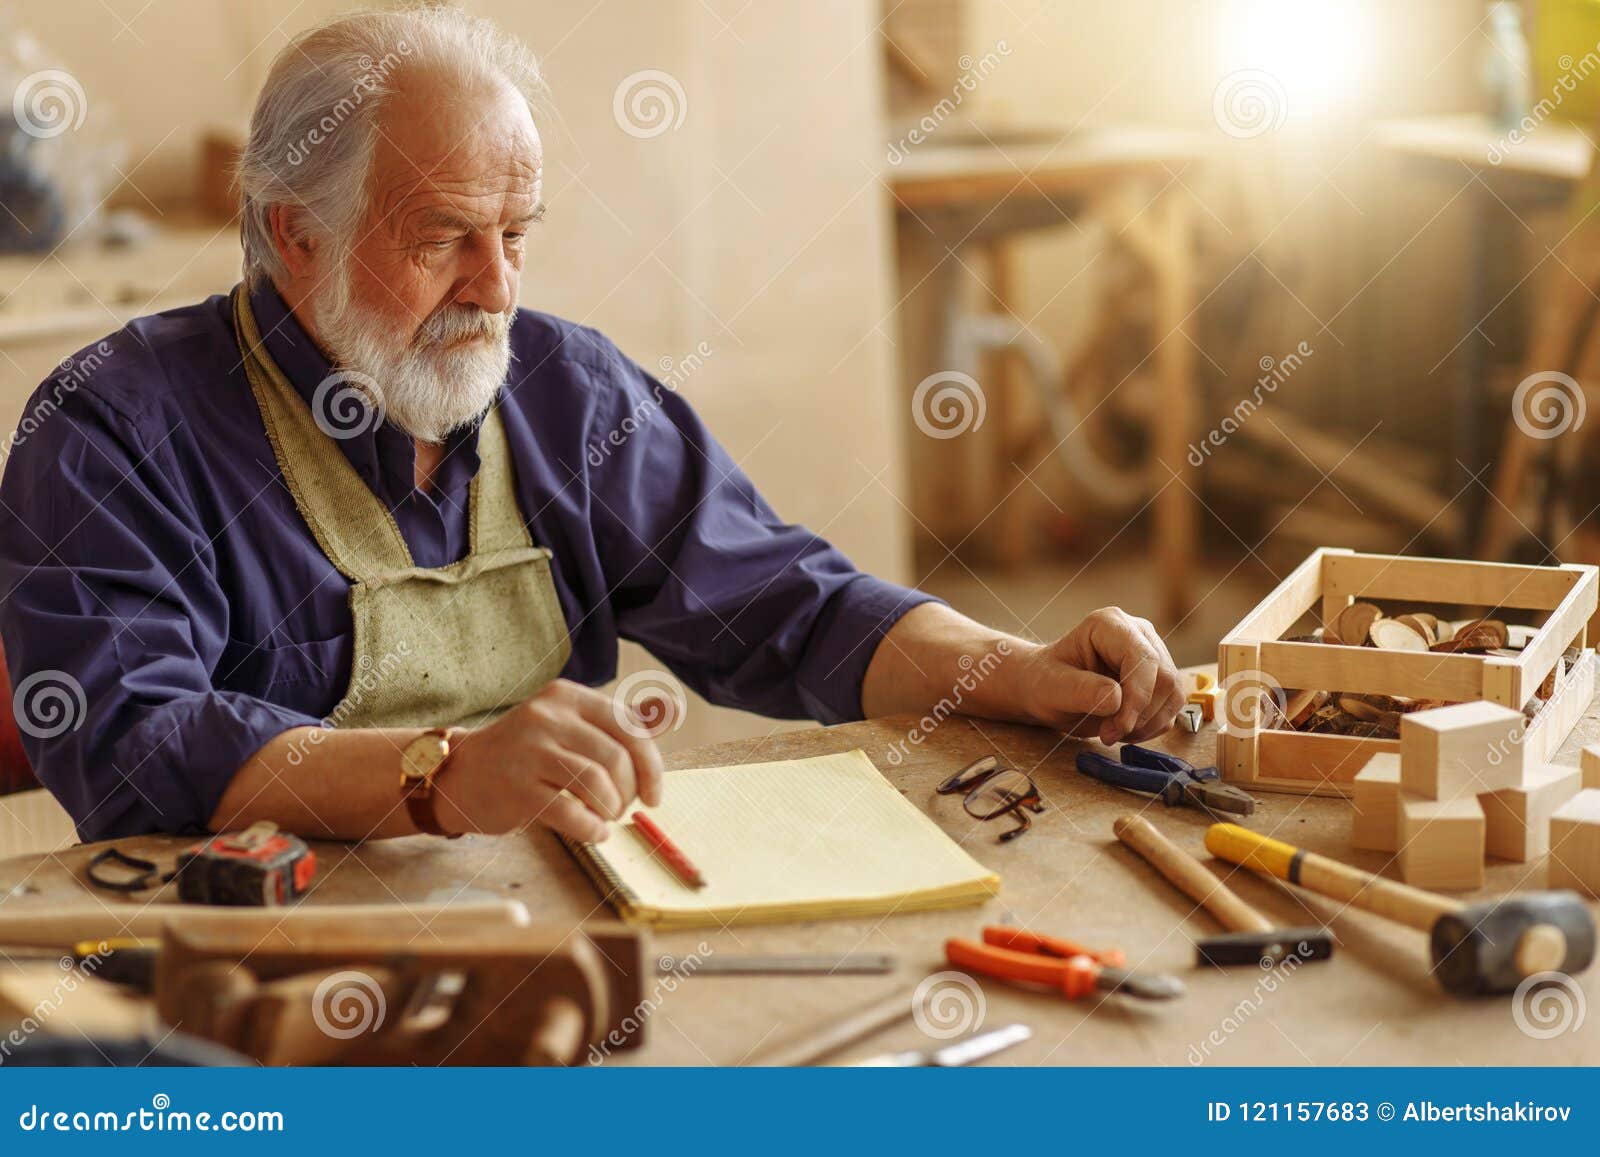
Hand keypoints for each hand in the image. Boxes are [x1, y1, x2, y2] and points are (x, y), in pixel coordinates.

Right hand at [433, 679, 665, 841]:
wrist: (461, 774)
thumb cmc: (529, 753)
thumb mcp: (575, 726)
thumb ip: (625, 722)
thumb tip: (675, 709)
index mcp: (568, 697)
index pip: (629, 727)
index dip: (652, 767)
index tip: (654, 795)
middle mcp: (548, 717)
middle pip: (616, 758)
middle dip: (629, 793)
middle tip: (621, 808)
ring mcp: (528, 751)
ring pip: (597, 784)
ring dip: (611, 811)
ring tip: (605, 818)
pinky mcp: (515, 788)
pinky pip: (570, 812)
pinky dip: (592, 829)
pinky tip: (593, 832)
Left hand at [1016, 608, 1182, 743]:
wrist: (1048, 690)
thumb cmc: (1046, 682)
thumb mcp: (1052, 688)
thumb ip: (1081, 691)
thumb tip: (1116, 700)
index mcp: (1110, 625)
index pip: (1143, 659)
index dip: (1138, 696)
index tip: (1118, 727)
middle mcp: (1138, 635)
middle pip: (1164, 678)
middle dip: (1140, 715)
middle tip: (1108, 735)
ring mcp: (1153, 656)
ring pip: (1173, 695)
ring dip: (1147, 724)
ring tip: (1112, 732)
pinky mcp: (1159, 680)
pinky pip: (1171, 709)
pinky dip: (1151, 727)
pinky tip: (1123, 729)